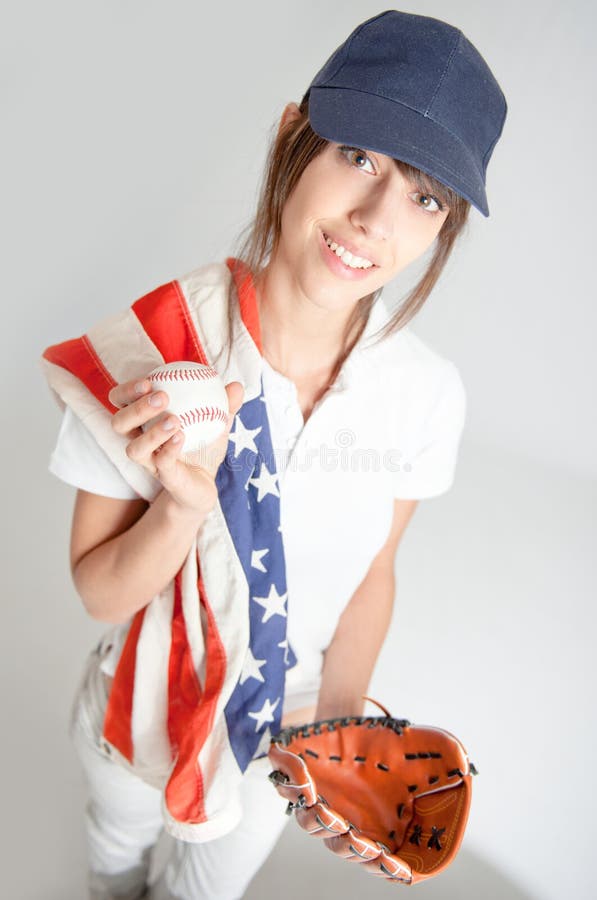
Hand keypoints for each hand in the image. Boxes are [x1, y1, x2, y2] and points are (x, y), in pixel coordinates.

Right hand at [108, 375, 244, 515]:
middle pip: (119, 423)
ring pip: (134, 448)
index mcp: (144, 421)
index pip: (121, 401)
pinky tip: (182, 437)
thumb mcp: (216, 422)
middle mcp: (139, 441)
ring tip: (174, 420)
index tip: (148, 380)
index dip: (127, 390)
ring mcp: (150, 462)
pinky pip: (161, 463)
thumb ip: (225, 405)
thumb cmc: (202, 446)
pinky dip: (170, 449)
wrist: (205, 483)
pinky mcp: (164, 478)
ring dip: (152, 432)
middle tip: (161, 397)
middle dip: (136, 408)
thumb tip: (237, 386)